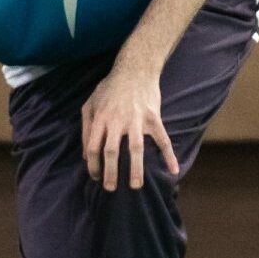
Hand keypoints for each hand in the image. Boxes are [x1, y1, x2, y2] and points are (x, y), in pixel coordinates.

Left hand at [81, 66, 179, 190]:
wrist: (135, 69)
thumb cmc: (110, 88)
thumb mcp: (90, 103)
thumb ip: (86, 128)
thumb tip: (85, 156)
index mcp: (101, 118)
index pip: (93, 147)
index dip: (93, 165)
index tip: (95, 177)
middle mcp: (117, 120)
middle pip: (112, 151)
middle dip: (110, 173)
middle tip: (110, 188)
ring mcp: (137, 119)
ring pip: (136, 149)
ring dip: (135, 169)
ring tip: (135, 186)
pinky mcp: (153, 118)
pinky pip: (162, 139)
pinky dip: (169, 155)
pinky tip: (173, 170)